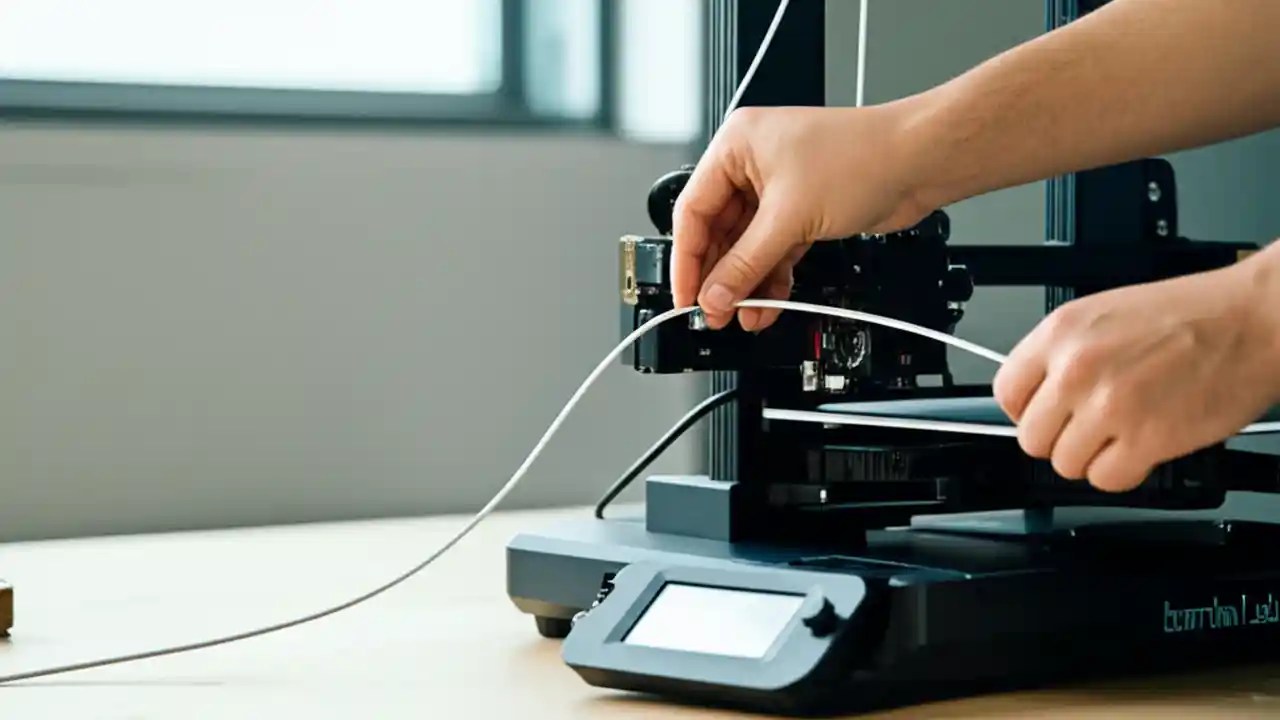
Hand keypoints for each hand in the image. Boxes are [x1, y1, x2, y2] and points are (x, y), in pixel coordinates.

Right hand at [670, 104, 931, 330]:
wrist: (918, 161)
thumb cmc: (862, 156)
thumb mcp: (789, 217)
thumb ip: (746, 263)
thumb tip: (715, 294)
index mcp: (736, 146)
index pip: (693, 211)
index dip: (687, 259)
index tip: (687, 297)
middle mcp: (752, 164)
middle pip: (719, 231)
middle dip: (719, 276)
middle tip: (715, 312)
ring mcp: (778, 188)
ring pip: (748, 245)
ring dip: (746, 282)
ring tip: (742, 314)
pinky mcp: (802, 210)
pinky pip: (774, 250)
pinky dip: (771, 276)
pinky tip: (767, 303)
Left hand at [993, 249, 1279, 492]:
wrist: (1253, 320)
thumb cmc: (1193, 313)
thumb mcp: (1104, 314)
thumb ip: (1064, 354)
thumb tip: (1040, 392)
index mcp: (1061, 334)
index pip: (1006, 393)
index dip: (1026, 411)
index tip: (1045, 415)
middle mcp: (1077, 370)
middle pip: (1032, 437)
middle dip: (1059, 439)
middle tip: (1088, 429)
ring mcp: (1109, 407)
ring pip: (1065, 464)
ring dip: (1091, 458)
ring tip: (1120, 436)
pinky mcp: (1147, 439)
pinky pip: (1106, 479)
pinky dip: (1123, 473)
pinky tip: (1141, 450)